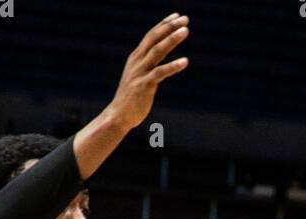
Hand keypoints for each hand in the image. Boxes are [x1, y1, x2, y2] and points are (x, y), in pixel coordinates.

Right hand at [108, 14, 189, 131]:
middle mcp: (137, 61)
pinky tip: (185, 61)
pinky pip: (160, 73)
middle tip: (185, 18)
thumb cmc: (131, 97)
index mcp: (136, 57)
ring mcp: (140, 72)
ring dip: (172, 39)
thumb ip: (148, 64)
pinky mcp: (145, 85)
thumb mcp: (138, 75)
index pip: (151, 35)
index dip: (164, 24)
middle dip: (170, 27)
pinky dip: (173, 66)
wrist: (119, 115)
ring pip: (158, 51)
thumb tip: (160, 55)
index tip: (176, 16)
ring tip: (186, 31)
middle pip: (154, 38)